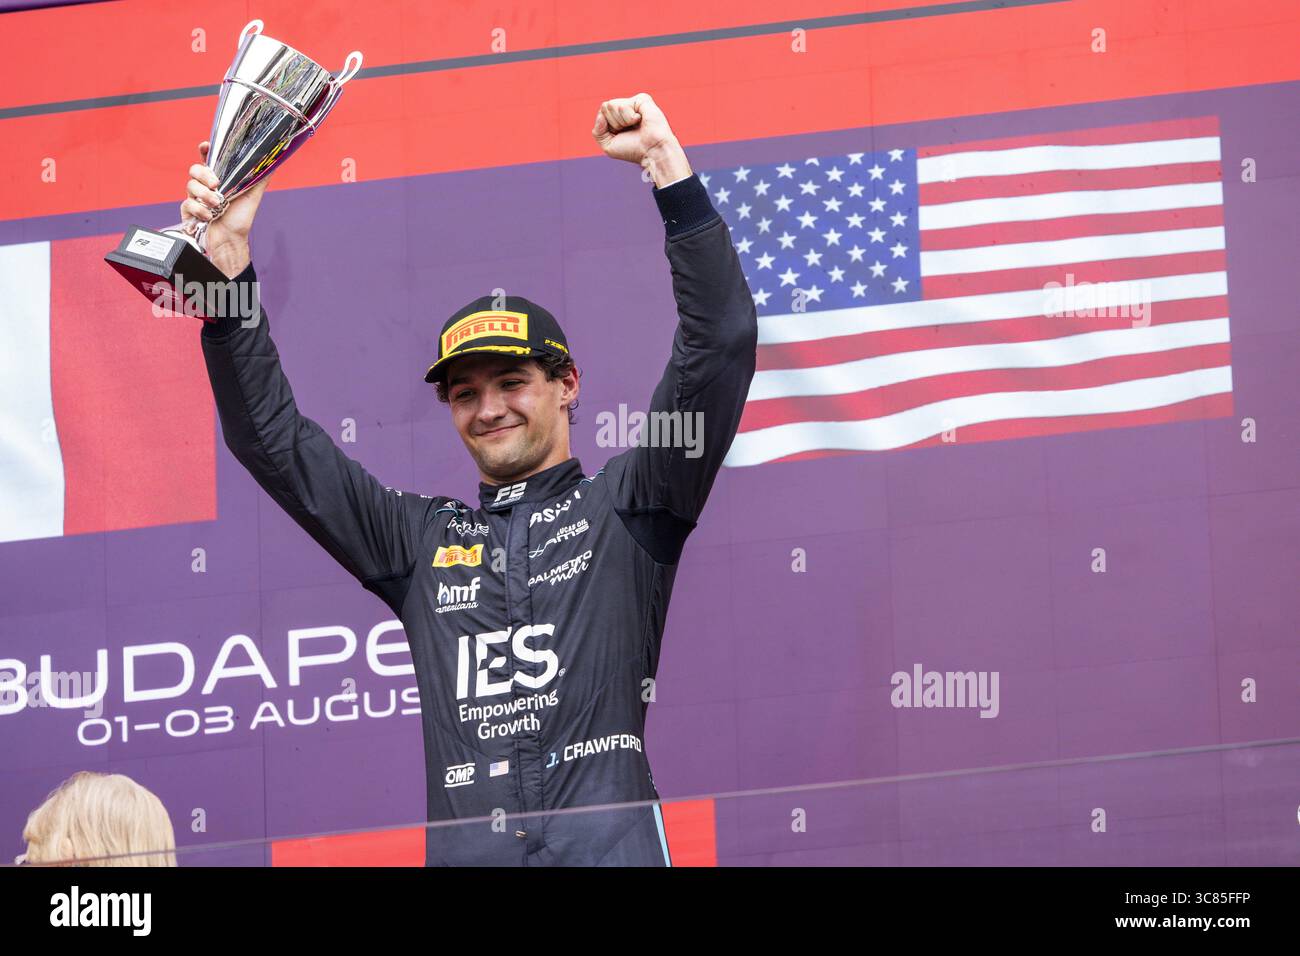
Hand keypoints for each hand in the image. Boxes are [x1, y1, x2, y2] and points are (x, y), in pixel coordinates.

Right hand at [180, 140, 268, 275]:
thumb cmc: (240, 219)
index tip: (205, 146)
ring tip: (218, 205)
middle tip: (216, 185)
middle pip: (195, 169)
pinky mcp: (188, 211)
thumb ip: (259, 178)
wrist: (231, 241)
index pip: (208, 160)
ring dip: (205, 195)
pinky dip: (200, 210)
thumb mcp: (253, 196)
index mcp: (218, 179)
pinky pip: (187, 204)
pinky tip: (210, 216)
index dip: (205, 151)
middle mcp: (205, 186)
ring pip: (190, 185)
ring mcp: (195, 198)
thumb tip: (273, 160)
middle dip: (204, 175)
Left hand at [592, 93, 691, 186]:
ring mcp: (634, 102)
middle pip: (605, 107)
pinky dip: (629, 117)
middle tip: (629, 130)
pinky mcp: (642, 99)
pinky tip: (640, 120)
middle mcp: (626, 108)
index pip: (602, 112)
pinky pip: (622, 105)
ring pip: (612, 105)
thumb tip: (601, 115)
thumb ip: (597, 131)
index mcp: (619, 117)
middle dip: (614, 123)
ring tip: (636, 126)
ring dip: (622, 122)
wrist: (651, 151)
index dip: (607, 126)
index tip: (621, 135)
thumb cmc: (633, 150)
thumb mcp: (608, 145)